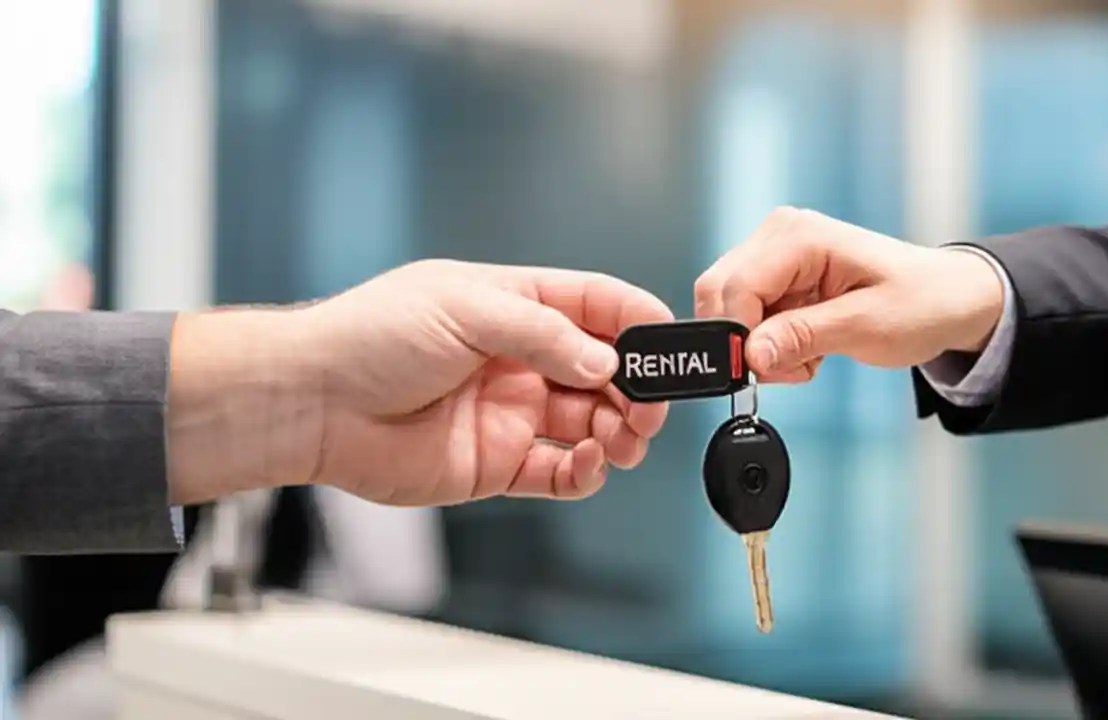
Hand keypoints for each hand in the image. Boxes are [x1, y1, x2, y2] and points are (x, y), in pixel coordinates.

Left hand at [168, 260, 672, 505]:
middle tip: (649, 407)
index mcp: (514, 306)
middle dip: (637, 388)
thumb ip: (542, 334)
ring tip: (625, 437)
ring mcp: (511, 413)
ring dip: (620, 431)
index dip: (636, 320)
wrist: (313, 402)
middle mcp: (519, 360)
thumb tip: (604, 363)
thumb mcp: (464, 309)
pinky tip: (590, 461)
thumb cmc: (372, 336)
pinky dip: (586, 471)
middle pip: (603, 372)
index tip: (671, 342)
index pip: (595, 307)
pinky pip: (559, 472)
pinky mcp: (496, 464)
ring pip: (591, 424)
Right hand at [694, 207, 1003, 382]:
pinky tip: (806, 346)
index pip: (735, 288)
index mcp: (799, 236)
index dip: (740, 337)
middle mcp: (779, 236)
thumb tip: (751, 356)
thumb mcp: (867, 326)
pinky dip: (770, 343)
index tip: (768, 370)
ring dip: (760, 347)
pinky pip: (748, 317)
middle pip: (719, 295)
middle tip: (792, 367)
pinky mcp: (778, 278)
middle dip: (745, 343)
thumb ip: (803, 337)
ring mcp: (775, 255)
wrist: (950, 300)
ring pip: (729, 310)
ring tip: (809, 356)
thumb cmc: (923, 303)